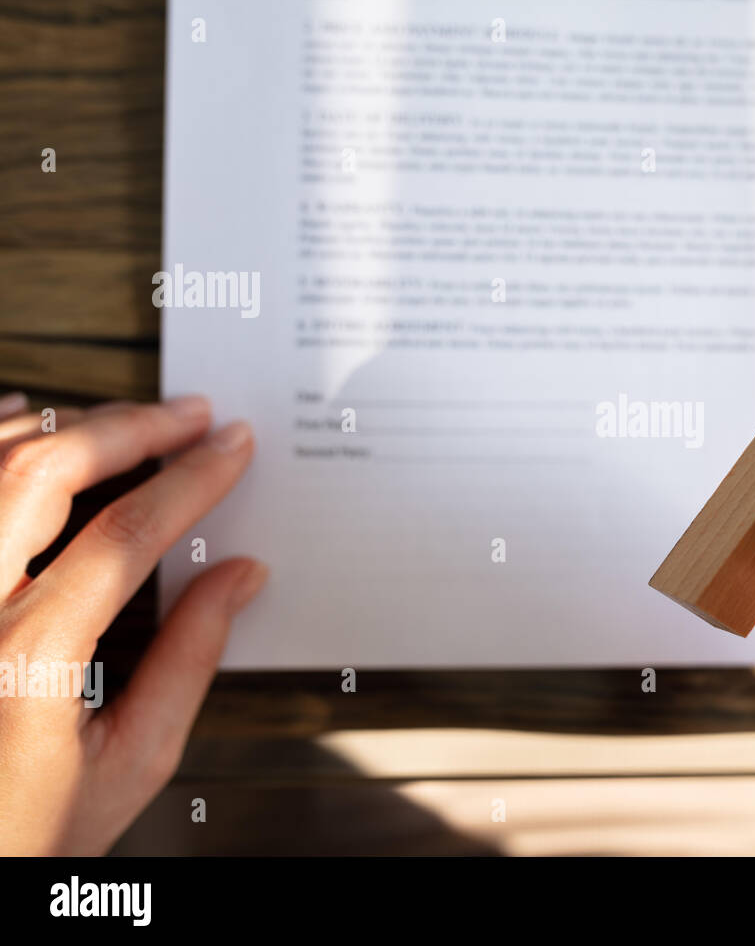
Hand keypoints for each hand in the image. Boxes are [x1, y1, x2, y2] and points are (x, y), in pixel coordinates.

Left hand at [0, 393, 262, 853]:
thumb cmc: (22, 831)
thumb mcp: (133, 759)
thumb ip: (192, 658)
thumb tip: (242, 577)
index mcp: (24, 661)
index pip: (124, 535)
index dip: (192, 480)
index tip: (231, 449)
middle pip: (42, 473)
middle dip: (129, 427)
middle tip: (189, 414)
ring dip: (60, 426)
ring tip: (126, 420)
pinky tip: (22, 421)